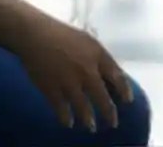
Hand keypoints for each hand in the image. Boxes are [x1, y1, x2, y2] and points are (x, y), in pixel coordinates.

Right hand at [13, 14, 132, 132]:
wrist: (35, 35)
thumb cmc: (63, 35)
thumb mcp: (89, 41)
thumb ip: (100, 58)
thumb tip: (110, 75)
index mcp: (98, 56)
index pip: (117, 77)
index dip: (124, 91)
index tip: (127, 101)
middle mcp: (87, 70)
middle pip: (102, 97)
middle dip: (109, 113)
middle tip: (113, 123)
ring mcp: (69, 81)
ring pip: (83, 107)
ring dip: (88, 119)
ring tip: (91, 127)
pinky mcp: (51, 89)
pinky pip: (61, 108)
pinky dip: (66, 117)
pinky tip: (69, 123)